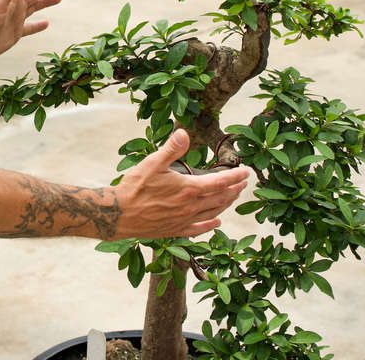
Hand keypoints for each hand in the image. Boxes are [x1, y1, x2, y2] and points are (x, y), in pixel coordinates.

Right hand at [114, 129, 248, 238]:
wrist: (119, 215)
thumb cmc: (135, 187)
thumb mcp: (152, 163)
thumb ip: (171, 148)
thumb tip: (184, 133)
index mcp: (188, 189)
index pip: (219, 182)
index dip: (234, 176)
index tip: (246, 172)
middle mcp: (190, 207)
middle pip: (220, 198)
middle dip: (234, 190)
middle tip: (243, 183)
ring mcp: (184, 220)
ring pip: (212, 213)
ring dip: (226, 204)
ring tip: (233, 197)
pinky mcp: (175, 230)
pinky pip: (199, 229)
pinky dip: (210, 225)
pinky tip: (216, 222)